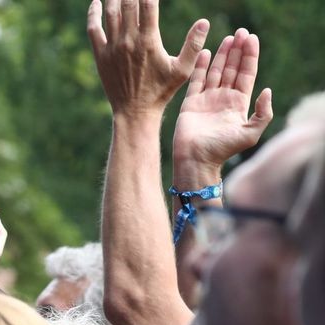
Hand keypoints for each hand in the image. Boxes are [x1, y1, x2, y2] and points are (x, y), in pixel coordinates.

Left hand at [87, 0, 208, 115]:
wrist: (134, 111)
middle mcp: (128, 41)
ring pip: (110, 12)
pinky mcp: (100, 55)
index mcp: (149, 40)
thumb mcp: (183, 70)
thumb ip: (193, 45)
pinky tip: (96, 3)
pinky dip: (94, 13)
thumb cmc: (162, 91)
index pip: (148, 3)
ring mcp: (112, 47)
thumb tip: (204, 21)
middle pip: (127, 3)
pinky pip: (94, 29)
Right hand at [173, 29, 272, 170]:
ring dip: (223, 54)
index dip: (250, 56)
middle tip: (240, 32)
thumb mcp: (250, 133)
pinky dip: (201, 66)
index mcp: (239, 104)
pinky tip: (206, 52)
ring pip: (217, 71)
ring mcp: (207, 99)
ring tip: (228, 38)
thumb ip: (262, 113)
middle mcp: (224, 98)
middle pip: (233, 69)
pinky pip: (196, 80)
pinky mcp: (191, 102)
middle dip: (237, 50)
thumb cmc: (223, 150)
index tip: (251, 39)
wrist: (197, 160)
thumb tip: (267, 90)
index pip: (247, 74)